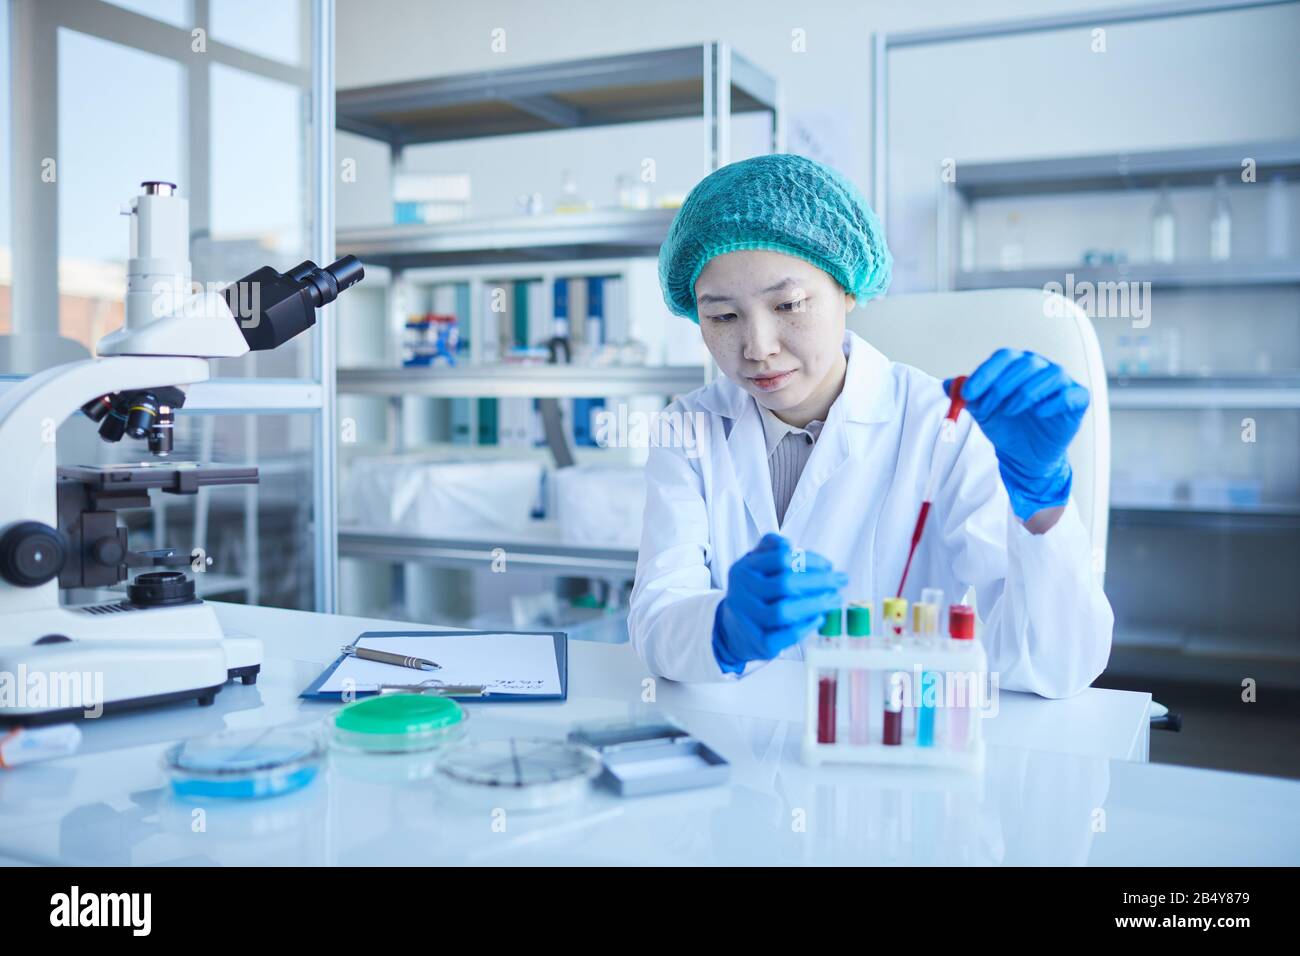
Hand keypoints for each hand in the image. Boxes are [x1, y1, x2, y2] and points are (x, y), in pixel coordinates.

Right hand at [712, 533, 847, 674]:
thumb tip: (788, 545)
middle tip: (840, 581)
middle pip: (785, 584)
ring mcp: (748, 620)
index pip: (780, 559)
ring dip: (816, 604)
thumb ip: (770, 549)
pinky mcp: (759, 643)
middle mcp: (742, 593)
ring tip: (834, 599)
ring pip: (784, 611)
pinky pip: (785, 636)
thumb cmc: (753, 592)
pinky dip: (806, 627)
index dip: (810, 560)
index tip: (828, 565)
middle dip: (820, 581)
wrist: (732, 628)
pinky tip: (819, 618)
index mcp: (743, 569)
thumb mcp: (754, 565)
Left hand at [945, 349, 1088, 522]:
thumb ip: (965, 396)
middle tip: (985, 407)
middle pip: (1025, 364)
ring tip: (1008, 412)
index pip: (1003, 357)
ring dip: (1024, 394)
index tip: (968, 394)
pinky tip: (1039, 414)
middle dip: (1000, 386)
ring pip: (1049, 376)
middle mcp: (1041, 367)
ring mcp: (1061, 382)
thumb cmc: (1005, 426)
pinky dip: (1053, 403)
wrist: (1024, 455)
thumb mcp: (981, 411)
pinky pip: (1070, 395)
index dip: (985, 374)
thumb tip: (947, 386)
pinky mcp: (1077, 399)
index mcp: (1017, 364)